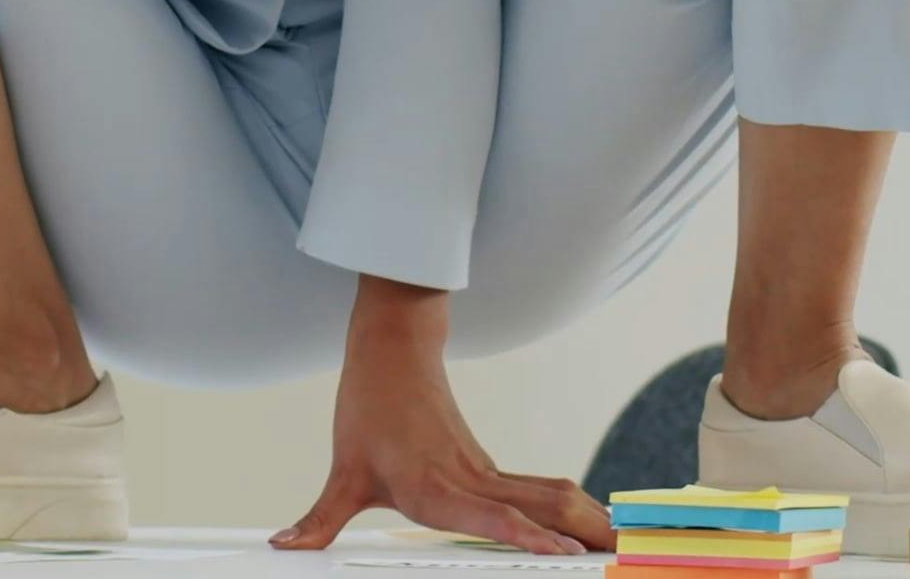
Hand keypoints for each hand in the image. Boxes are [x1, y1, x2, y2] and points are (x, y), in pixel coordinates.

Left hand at [269, 278, 612, 556]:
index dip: (528, 536)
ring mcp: (486, 471)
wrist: (393, 351)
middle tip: (623, 558)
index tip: (563, 553)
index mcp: (436, 485)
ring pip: (552, 493)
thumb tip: (287, 547)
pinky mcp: (490, 468)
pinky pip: (541, 490)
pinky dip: (573, 509)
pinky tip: (591, 530)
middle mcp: (471, 479)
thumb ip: (321, 518)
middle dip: (587, 533)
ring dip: (589, 519)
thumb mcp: (342, 472)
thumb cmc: (369, 407)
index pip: (492, 515)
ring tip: (623, 548)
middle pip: (546, 504)